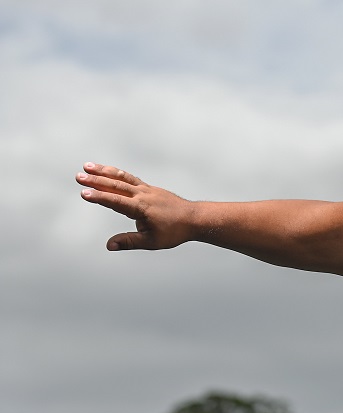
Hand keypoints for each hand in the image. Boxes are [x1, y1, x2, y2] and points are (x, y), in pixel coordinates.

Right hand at [77, 163, 194, 250]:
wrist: (194, 218)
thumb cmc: (174, 232)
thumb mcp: (151, 241)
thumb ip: (129, 242)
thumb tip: (110, 245)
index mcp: (142, 208)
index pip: (116, 202)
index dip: (99, 197)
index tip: (84, 193)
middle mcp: (143, 195)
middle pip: (116, 186)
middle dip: (96, 180)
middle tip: (78, 176)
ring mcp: (146, 189)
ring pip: (122, 178)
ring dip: (104, 171)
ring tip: (87, 166)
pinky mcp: (149, 188)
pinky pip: (130, 178)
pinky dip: (117, 173)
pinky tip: (107, 171)